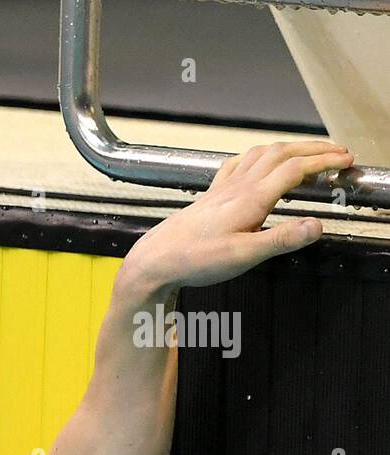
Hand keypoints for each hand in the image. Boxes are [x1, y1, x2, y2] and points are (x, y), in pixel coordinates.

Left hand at [122, 141, 353, 294]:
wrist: (156, 260)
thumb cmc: (195, 260)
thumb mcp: (244, 255)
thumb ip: (282, 240)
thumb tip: (318, 226)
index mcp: (251, 199)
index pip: (295, 169)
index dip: (324, 161)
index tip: (346, 161)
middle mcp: (238, 187)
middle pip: (281, 153)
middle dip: (313, 148)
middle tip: (338, 151)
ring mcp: (222, 188)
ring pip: (260, 154)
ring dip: (288, 147)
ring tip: (308, 151)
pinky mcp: (210, 195)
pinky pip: (237, 163)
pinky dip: (257, 155)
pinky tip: (257, 159)